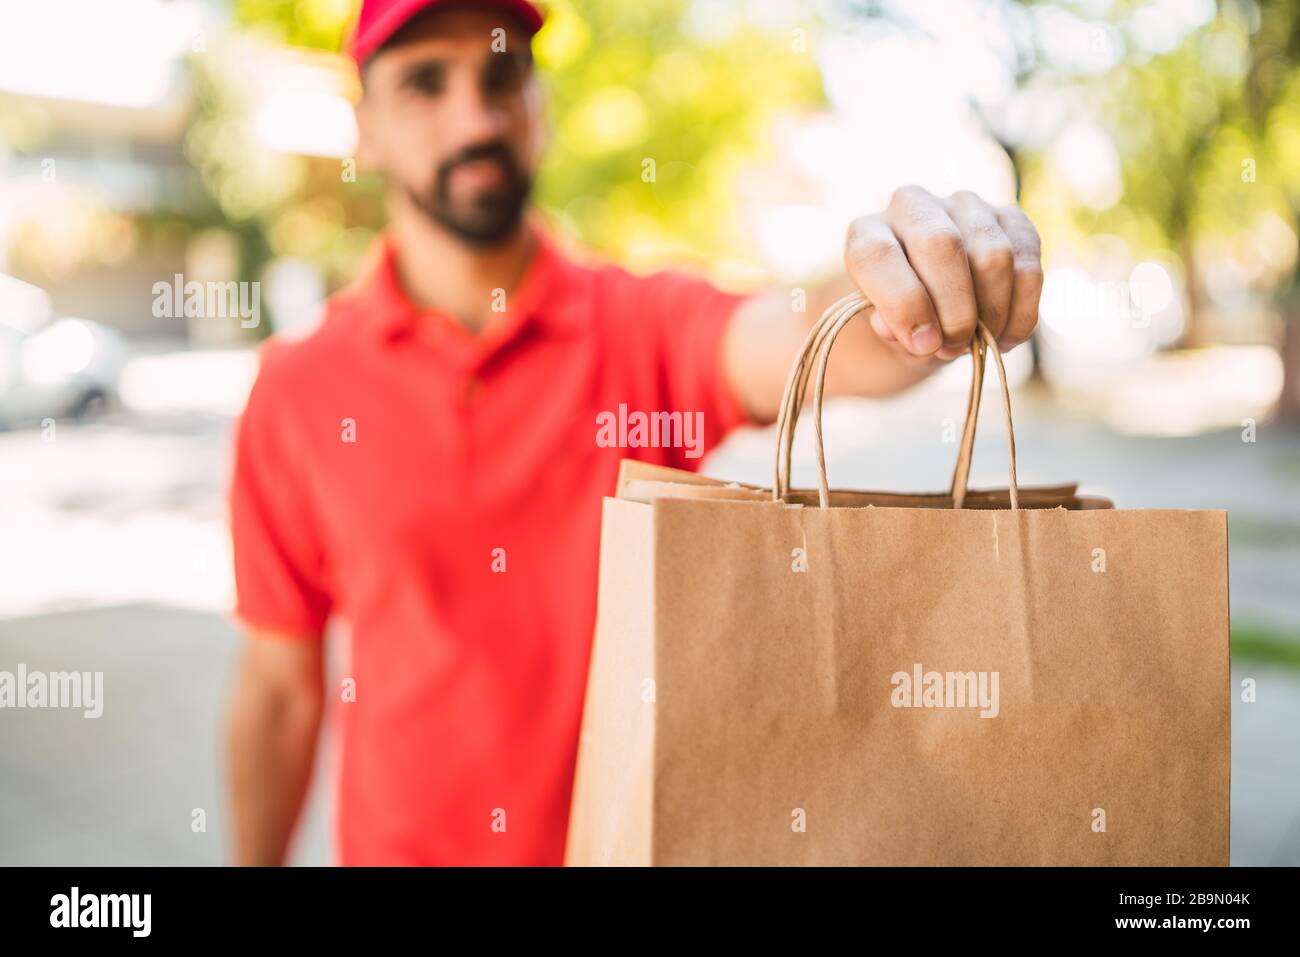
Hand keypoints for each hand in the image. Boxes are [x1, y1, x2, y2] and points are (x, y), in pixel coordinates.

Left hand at [843, 186, 1042, 359]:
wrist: (931, 302)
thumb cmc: (901, 318)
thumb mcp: (886, 332)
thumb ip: (894, 331)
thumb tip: (921, 336)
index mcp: (867, 233)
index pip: (877, 255)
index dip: (903, 303)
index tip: (923, 344)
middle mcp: (913, 205)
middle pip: (942, 245)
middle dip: (955, 309)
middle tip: (954, 345)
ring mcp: (965, 206)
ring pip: (993, 255)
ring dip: (992, 313)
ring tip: (979, 343)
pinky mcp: (1011, 219)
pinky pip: (1028, 266)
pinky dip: (1020, 312)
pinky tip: (1005, 335)